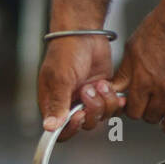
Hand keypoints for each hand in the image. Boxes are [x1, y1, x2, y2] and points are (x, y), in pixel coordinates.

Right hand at [38, 0, 125, 139]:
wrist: (85, 32)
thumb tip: (49, 127)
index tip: (79, 115)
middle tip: (89, 89)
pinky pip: (112, 107)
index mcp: (54, 103)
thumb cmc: (66, 51)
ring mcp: (88, 98)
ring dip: (104, 101)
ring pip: (101, 116)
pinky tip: (113, 89)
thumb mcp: (60, 78)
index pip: (60, 131)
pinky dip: (115, 100)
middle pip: (85, 125)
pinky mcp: (103, 92)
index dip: (71, 129)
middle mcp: (70, 104)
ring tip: (100, 83)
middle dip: (92, 109)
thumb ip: (58, 104)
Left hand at [113, 0, 164, 135]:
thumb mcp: (132, 50)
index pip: (133, 112)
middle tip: (150, 110)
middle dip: (148, 115)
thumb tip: (115, 89)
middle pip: (152, 117)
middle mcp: (163, 89)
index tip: (135, 108)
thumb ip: (124, 74)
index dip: (132, 111)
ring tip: (164, 124)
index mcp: (143, 80)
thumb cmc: (160, 28)